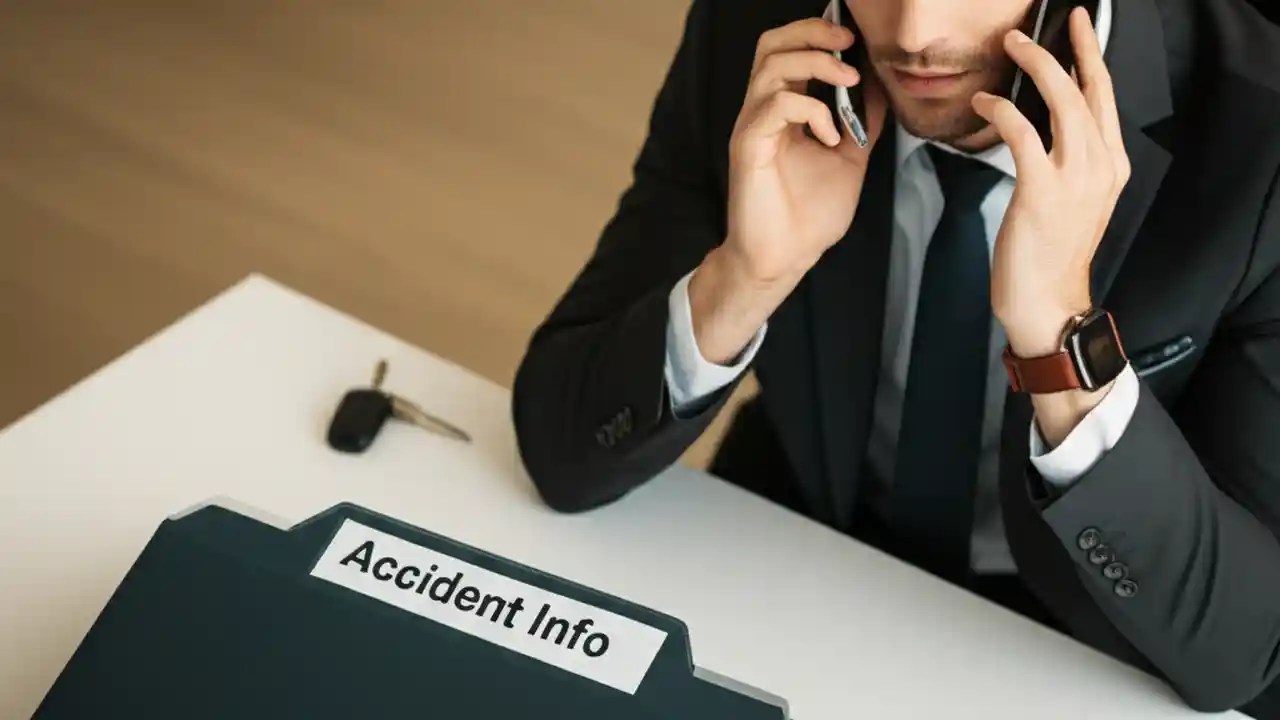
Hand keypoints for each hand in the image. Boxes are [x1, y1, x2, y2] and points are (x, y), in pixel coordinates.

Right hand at [690, 17, 887, 363]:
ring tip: (848, 81)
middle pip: (770, 45)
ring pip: (771, 66)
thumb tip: (882, 85)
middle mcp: (762, 112)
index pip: (787, 50)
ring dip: (816, 64)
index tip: (855, 40)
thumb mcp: (850, 158)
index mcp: (782, 111)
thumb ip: (861, 121)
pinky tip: (830, 136)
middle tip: (847, 41)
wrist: (784, 259)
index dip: (817, 33)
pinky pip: (776, 106)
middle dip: (811, 32)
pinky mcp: (749, 147)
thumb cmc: (808, 216)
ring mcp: (753, 127)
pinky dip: (811, 111)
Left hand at [973, 8, 1130, 357]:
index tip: (1078, 28)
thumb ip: (1066, 161)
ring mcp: (1075, 178)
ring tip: (1011, 47)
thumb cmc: (1051, 254)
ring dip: (1034, 67)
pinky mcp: (1041, 190)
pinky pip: (1022, 133)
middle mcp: (1101, 165)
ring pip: (1061, 102)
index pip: (1104, 97)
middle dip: (1064, 49)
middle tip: (1033, 28)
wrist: (1048, 302)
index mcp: (1111, 165)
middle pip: (1088, 89)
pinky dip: (1001, 110)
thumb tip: (1039, 123)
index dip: (1091, 57)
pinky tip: (983, 101)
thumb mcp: (1072, 200)